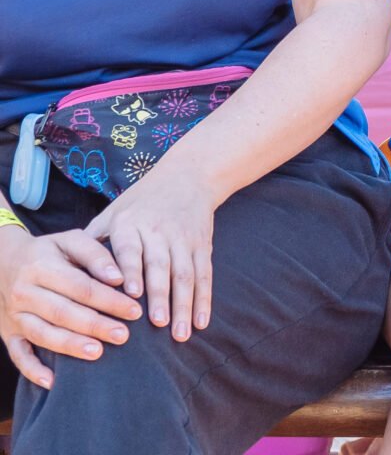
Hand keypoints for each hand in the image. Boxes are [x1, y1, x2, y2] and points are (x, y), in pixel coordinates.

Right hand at [0, 226, 142, 386]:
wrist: (4, 261)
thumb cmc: (49, 250)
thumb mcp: (70, 240)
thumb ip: (95, 255)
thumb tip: (118, 277)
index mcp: (43, 267)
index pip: (81, 287)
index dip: (109, 300)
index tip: (134, 310)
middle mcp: (25, 293)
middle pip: (63, 312)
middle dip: (95, 325)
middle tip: (123, 335)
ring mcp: (14, 316)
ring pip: (43, 334)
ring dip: (71, 346)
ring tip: (98, 352)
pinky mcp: (8, 333)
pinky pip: (17, 355)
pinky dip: (32, 370)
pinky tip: (52, 382)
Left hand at [85, 170, 217, 342]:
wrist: (188, 176)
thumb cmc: (142, 200)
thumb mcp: (114, 212)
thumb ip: (93, 241)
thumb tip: (66, 274)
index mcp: (131, 224)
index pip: (131, 250)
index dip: (132, 271)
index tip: (131, 295)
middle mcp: (159, 231)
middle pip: (161, 266)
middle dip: (160, 295)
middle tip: (157, 324)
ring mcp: (184, 238)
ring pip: (185, 274)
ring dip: (184, 304)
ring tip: (181, 333)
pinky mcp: (203, 244)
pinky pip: (204, 274)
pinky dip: (204, 298)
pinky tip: (201, 322)